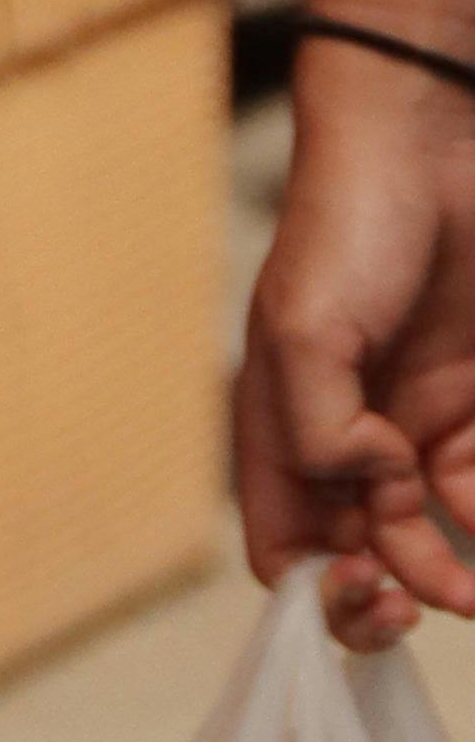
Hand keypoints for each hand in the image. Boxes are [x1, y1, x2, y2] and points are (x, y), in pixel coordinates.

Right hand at [239, 52, 474, 641]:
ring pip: (438, 548)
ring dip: (462, 575)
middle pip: (365, 564)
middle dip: (403, 592)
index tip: (369, 584)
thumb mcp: (302, 326)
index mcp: (284, 431)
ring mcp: (418, 436)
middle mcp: (348, 447)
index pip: (285, 550)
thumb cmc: (347, 224)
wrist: (429, 149)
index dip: (319, 592)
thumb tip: (375, 492)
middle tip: (446, 590)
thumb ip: (320, 431)